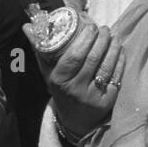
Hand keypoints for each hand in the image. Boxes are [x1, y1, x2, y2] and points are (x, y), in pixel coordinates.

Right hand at [26, 19, 125, 139]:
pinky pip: (116, 77)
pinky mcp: (107, 102)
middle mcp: (75, 90)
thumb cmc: (61, 89)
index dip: (85, 40)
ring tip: (113, 36)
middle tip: (104, 28)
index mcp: (59, 81)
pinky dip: (120, 61)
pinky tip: (120, 50)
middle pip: (92, 59)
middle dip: (101, 40)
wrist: (75, 120)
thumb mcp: (47, 72)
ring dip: (113, 48)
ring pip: (106, 67)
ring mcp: (92, 97)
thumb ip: (39, 48)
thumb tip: (27, 26)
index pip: (74, 57)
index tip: (91, 26)